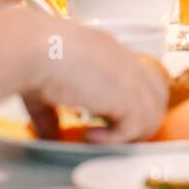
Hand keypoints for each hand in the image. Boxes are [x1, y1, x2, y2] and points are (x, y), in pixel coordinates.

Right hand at [23, 17, 169, 143]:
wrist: (36, 49)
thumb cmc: (31, 58)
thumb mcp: (43, 90)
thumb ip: (50, 116)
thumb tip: (49, 136)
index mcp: (107, 51)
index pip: (138, 76)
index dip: (132, 101)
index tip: (111, 119)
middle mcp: (124, 60)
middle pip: (156, 93)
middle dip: (141, 118)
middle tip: (113, 134)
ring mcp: (130, 76)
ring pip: (153, 112)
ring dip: (129, 133)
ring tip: (101, 138)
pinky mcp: (127, 95)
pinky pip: (136, 126)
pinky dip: (116, 138)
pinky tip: (92, 136)